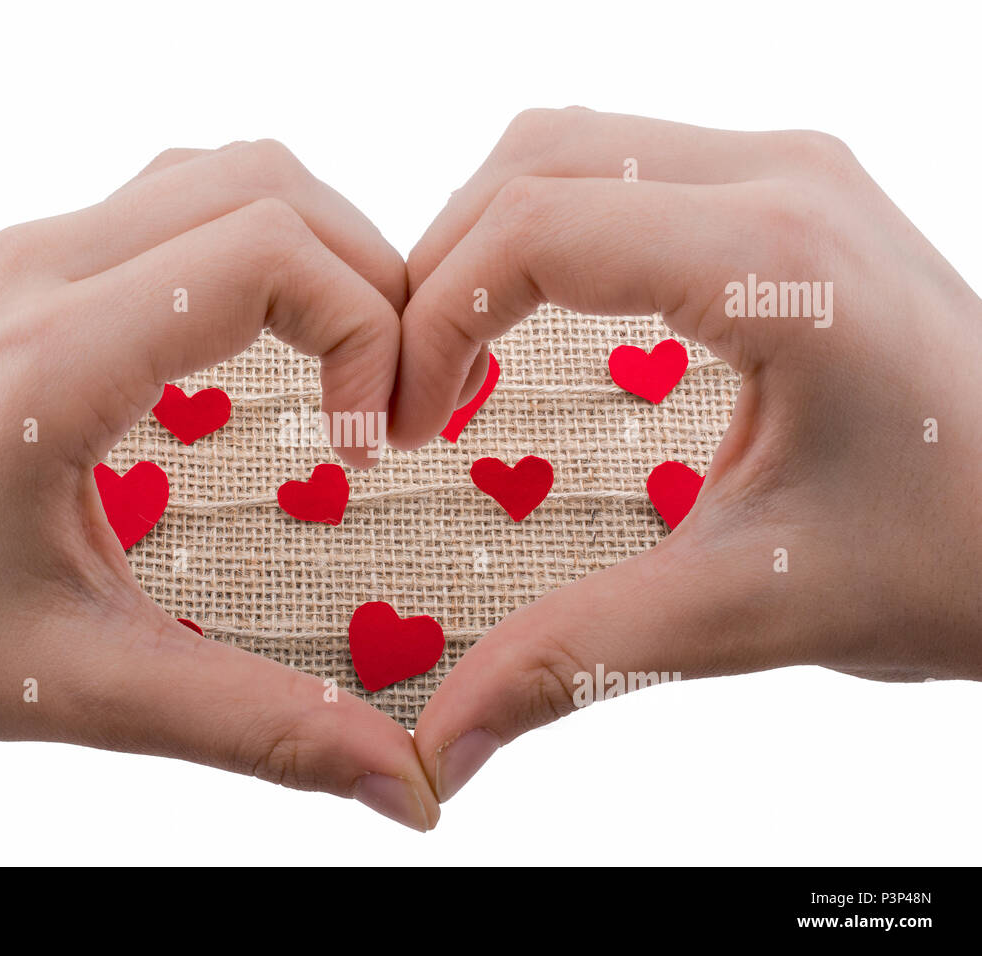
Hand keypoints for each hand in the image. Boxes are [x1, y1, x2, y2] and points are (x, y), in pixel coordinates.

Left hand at [0, 140, 442, 830]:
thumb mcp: (92, 688)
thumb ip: (259, 728)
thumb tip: (405, 781)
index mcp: (52, 363)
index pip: (264, 252)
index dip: (364, 330)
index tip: (371, 446)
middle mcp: (38, 275)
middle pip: (265, 186)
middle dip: (367, 279)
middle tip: (387, 400)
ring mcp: (29, 257)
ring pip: (227, 172)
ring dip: (319, 249)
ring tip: (347, 362)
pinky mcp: (32, 267)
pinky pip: (181, 199)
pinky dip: (262, 244)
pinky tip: (271, 342)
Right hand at [393, 108, 981, 801]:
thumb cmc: (947, 558)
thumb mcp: (746, 609)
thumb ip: (573, 661)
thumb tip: (441, 749)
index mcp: (774, 262)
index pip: (536, 228)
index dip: (431, 319)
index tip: (404, 425)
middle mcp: (784, 179)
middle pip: (536, 163)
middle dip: (440, 272)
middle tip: (411, 393)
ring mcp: (792, 172)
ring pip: (572, 148)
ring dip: (488, 242)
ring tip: (455, 356)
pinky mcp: (789, 193)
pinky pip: (622, 167)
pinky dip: (545, 232)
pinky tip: (531, 318)